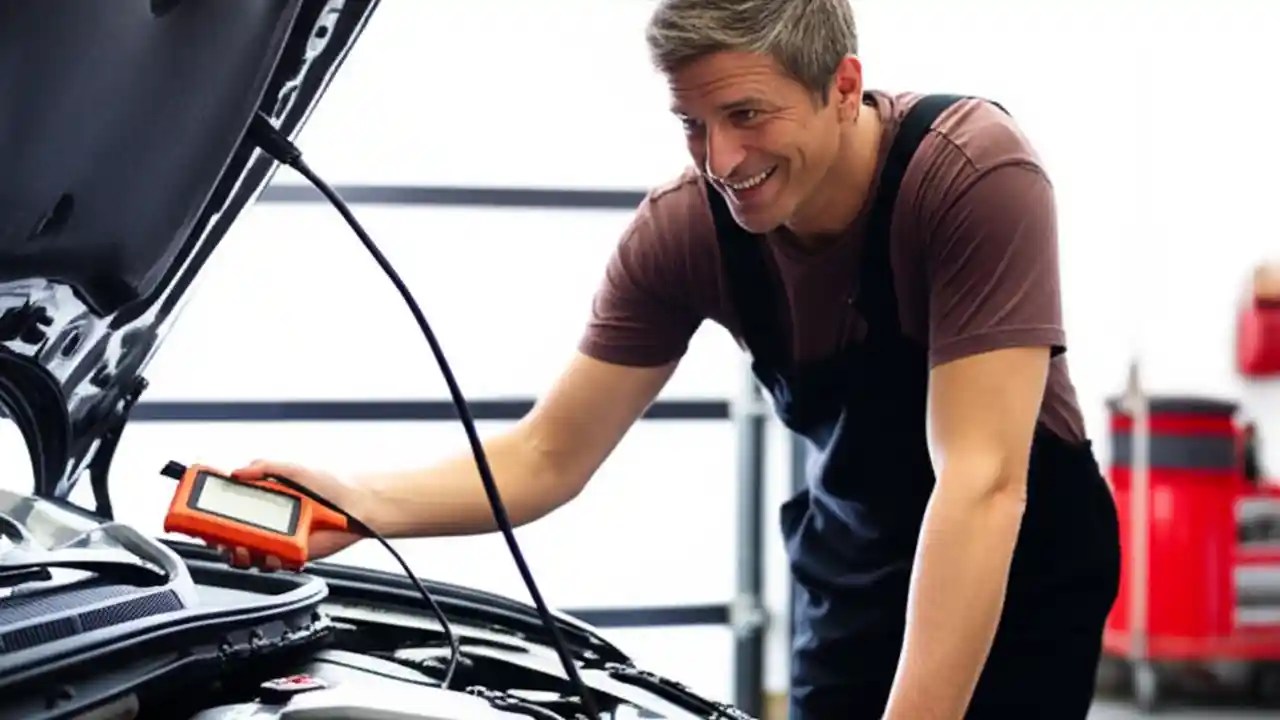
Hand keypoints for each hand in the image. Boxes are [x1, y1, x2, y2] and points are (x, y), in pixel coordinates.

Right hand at [217, 459, 366, 570]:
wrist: (358, 504)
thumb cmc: (330, 484)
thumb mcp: (293, 468)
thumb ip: (265, 467)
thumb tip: (236, 471)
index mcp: (264, 501)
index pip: (229, 511)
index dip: (212, 517)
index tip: (200, 518)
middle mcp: (269, 522)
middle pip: (233, 538)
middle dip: (221, 542)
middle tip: (219, 539)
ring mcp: (280, 540)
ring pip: (249, 556)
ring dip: (241, 555)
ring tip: (245, 548)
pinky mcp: (293, 556)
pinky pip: (273, 565)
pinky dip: (268, 563)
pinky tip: (272, 555)